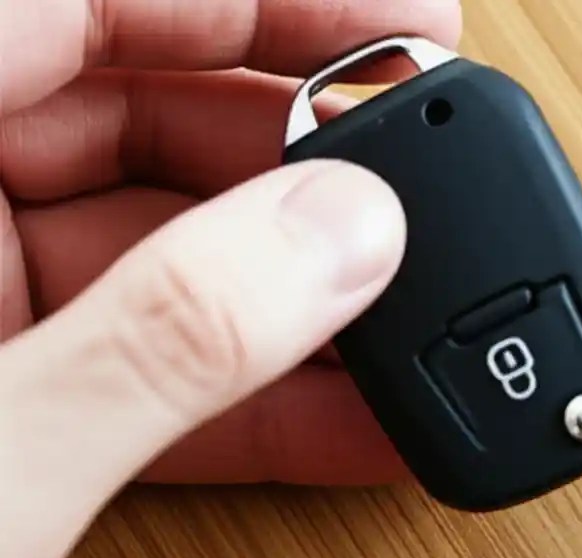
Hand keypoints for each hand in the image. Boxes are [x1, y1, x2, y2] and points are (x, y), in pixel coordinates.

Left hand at [0, 0, 460, 557]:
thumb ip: (165, 342)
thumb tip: (336, 237)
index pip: (80, 0)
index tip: (402, 21)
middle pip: (130, 105)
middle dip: (296, 151)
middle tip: (415, 188)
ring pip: (158, 240)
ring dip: (296, 285)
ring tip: (403, 316)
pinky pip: (148, 354)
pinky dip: (254, 383)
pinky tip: (350, 408)